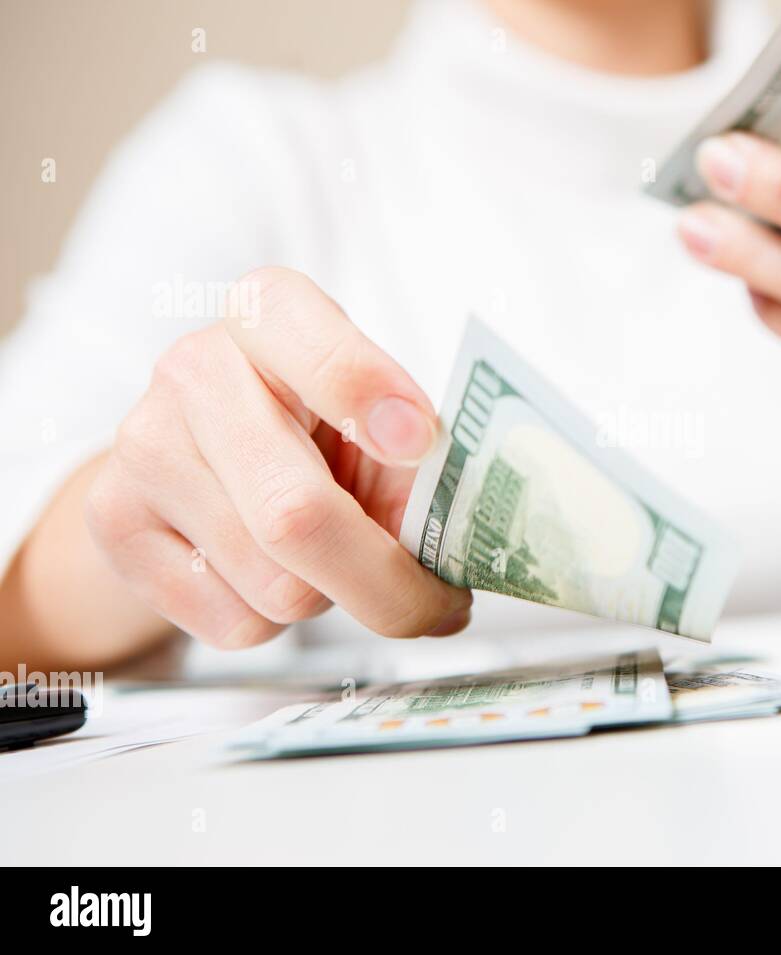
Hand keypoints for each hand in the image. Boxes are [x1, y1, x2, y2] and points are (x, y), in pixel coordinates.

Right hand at [84, 267, 471, 648]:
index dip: (369, 395)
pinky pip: (235, 623)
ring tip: (326, 557)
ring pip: (275, 586)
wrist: (196, 460)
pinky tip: (267, 571)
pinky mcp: (114, 521)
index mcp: (275, 313)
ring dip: (330, 597)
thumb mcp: (381, 425)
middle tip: (437, 605)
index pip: (317, 346)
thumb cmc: (318, 435)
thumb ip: (425, 468)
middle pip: (296, 514)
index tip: (417, 440)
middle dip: (388, 583)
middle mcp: (196, 366)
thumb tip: (474, 547)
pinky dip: (276, 622)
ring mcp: (143, 443)